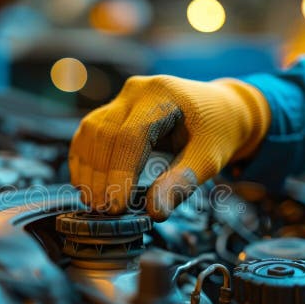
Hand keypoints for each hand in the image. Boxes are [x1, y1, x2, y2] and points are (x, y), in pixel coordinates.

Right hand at [69, 75, 269, 220]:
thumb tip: (155, 213)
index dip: (120, 173)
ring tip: (93, 202)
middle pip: (105, 134)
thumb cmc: (217, 132)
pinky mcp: (113, 110)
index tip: (117, 207)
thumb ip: (182, 182)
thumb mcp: (208, 158)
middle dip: (101, 176)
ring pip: (91, 131)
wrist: (220, 110)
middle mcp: (136, 90)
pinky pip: (89, 133)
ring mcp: (122, 98)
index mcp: (163, 94)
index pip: (130, 136)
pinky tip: (85, 184)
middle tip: (103, 210)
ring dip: (88, 169)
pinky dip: (84, 159)